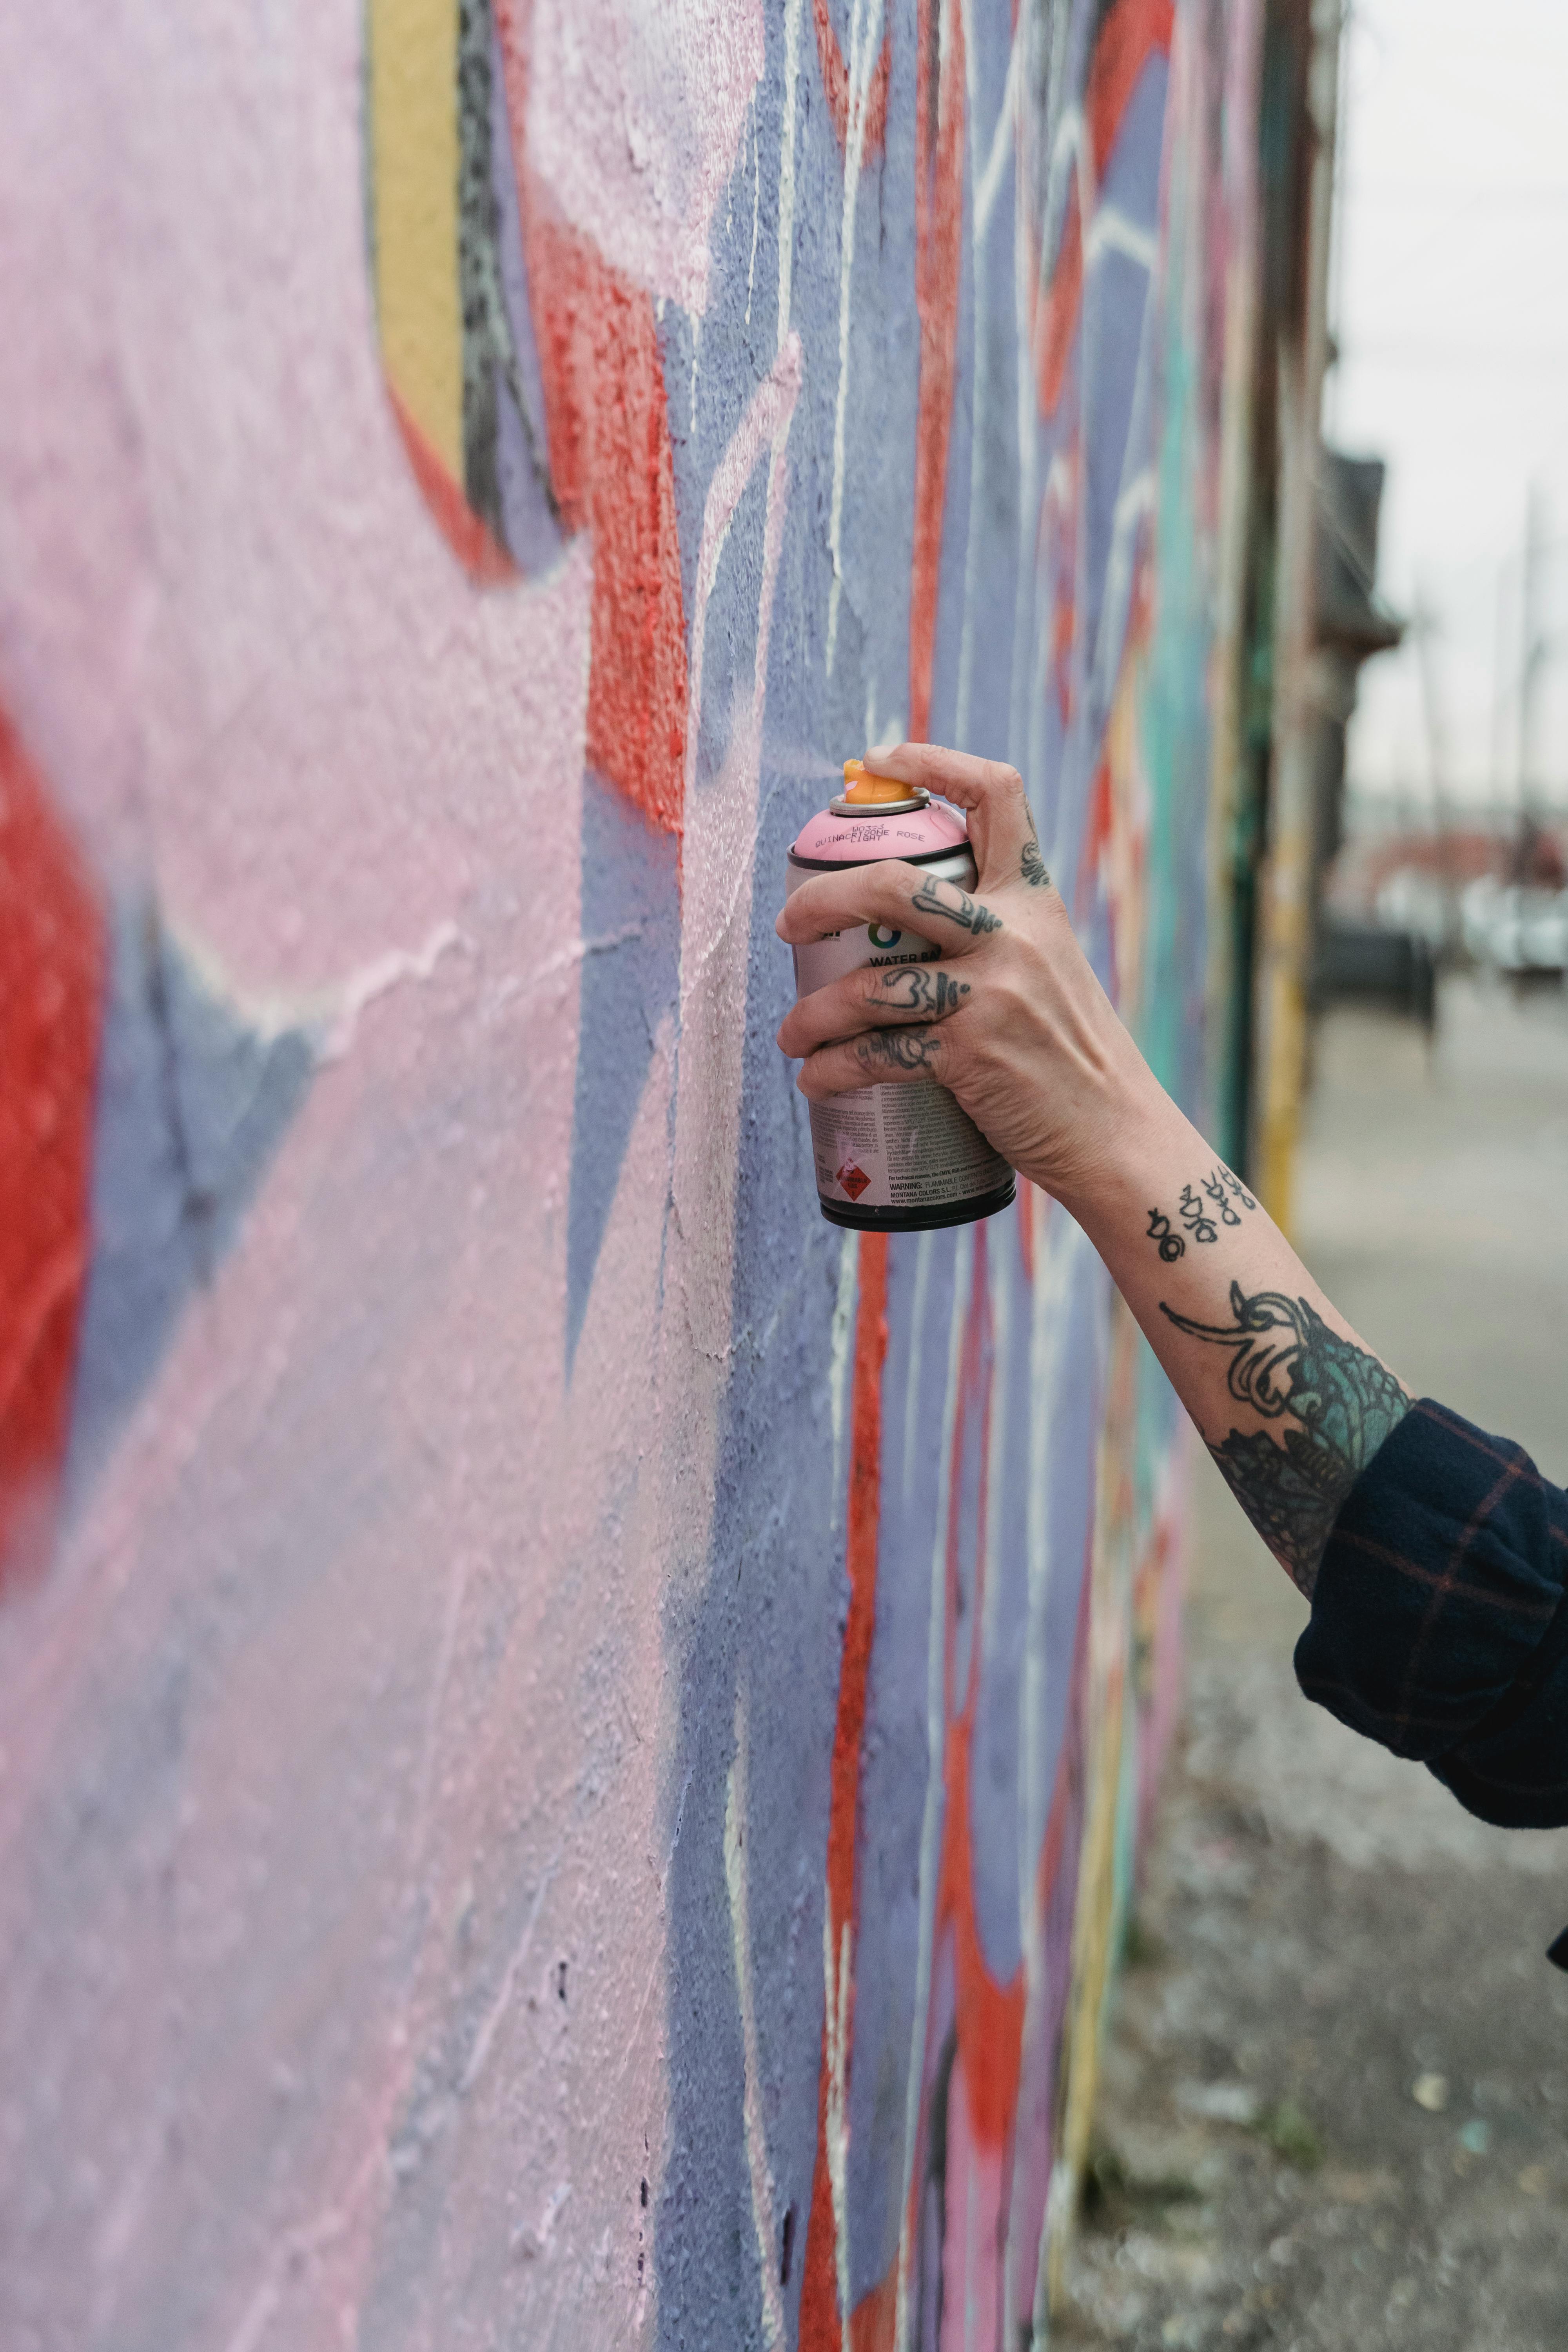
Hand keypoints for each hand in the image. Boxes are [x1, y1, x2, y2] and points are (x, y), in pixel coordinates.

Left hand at [775, 743, 1168, 1209]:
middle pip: (895, 883)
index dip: (933, 760)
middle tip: (790, 922)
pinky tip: (816, 1079)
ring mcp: (992, 994)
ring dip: (813, 1012)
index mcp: (1036, 900)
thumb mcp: (1049, 969)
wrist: (1114, 1133)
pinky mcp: (971, 1054)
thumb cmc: (1070, 1056)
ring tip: (792, 1034)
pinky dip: (833, 1067)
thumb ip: (996, 934)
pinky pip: (877, 1053)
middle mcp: (1014, 935)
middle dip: (825, 897)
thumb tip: (910, 922)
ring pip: (871, 983)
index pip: (996, 795)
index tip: (877, 757)